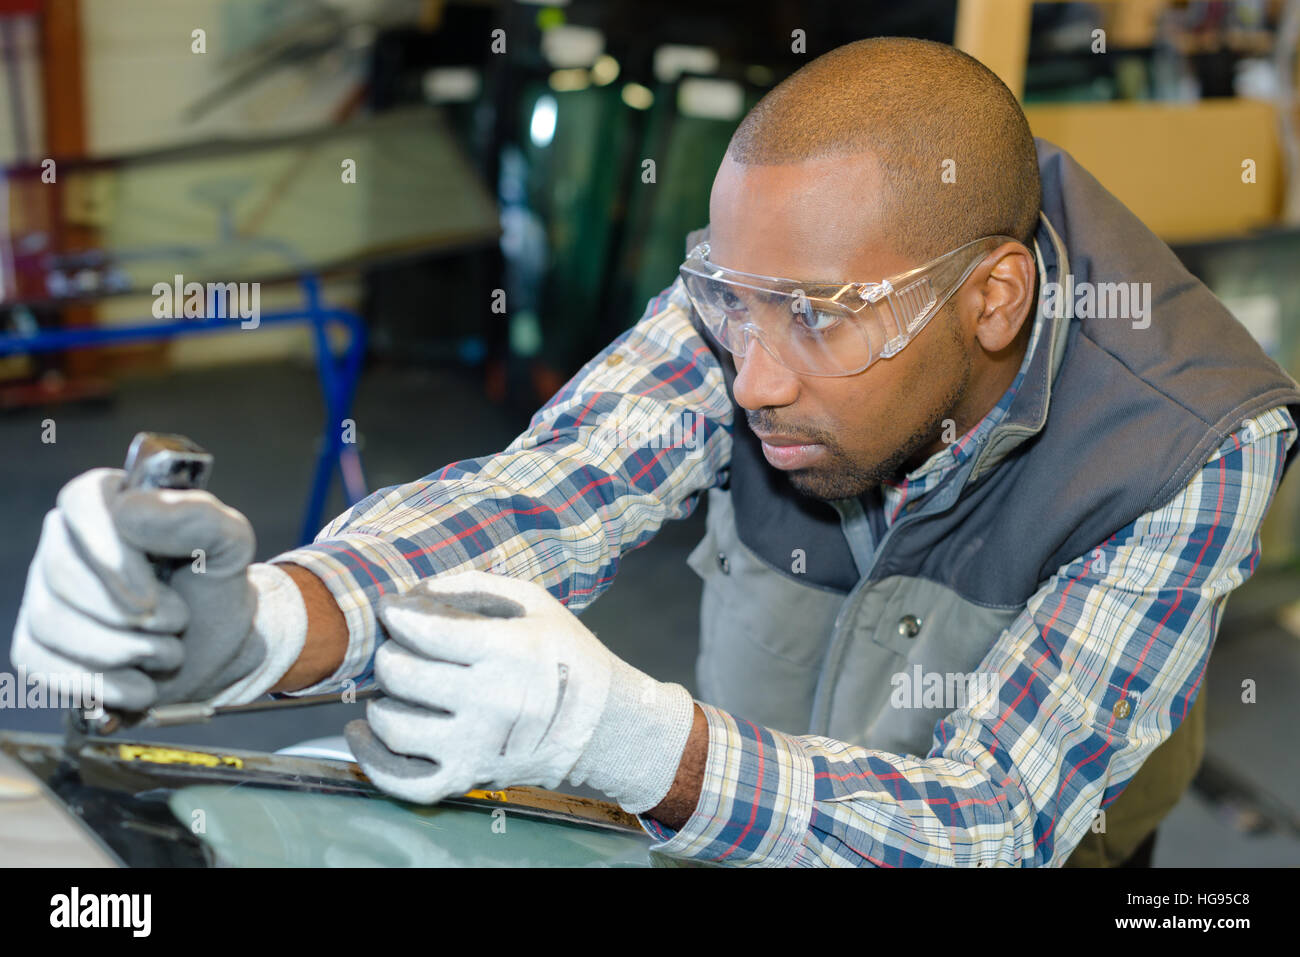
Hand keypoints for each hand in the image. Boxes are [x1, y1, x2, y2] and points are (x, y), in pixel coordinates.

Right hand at [10, 468, 307, 712]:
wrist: (214, 651)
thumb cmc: (214, 588)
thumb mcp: (229, 546)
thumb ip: (197, 517)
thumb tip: (129, 509)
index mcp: (111, 503)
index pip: (82, 503)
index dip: (111, 553)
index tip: (148, 597)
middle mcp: (67, 543)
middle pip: (59, 570)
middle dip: (128, 614)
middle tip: (178, 622)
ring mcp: (45, 593)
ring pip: (49, 622)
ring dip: (123, 650)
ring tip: (168, 651)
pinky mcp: (36, 644)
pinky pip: (42, 666)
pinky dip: (101, 684)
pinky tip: (138, 681)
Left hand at [345, 570, 694, 812]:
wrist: (604, 724)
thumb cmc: (566, 655)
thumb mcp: (534, 603)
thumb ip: (474, 585)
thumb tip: (416, 589)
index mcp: (506, 652)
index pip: (425, 631)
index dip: (397, 615)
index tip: (393, 609)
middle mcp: (489, 702)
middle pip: (401, 674)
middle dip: (388, 654)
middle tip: (397, 647)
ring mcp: (476, 747)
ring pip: (393, 726)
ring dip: (379, 701)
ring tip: (391, 688)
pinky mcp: (468, 779)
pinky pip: (403, 781)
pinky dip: (372, 760)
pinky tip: (363, 734)